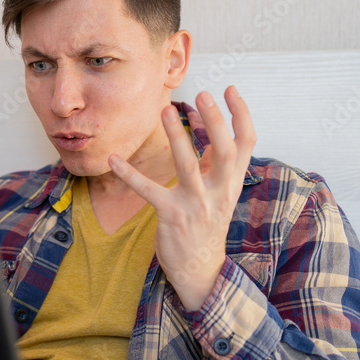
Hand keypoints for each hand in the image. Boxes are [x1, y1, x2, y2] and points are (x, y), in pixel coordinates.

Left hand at [107, 86, 256, 310]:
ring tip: (165, 111)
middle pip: (224, 150)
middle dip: (215, 120)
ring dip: (176, 136)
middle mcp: (219, 192)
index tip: (230, 89)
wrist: (201, 270)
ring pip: (188, 165)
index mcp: (233, 182)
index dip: (241, 114)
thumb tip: (206, 124)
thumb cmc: (206, 223)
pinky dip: (129, 174)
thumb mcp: (219, 191)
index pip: (246, 142)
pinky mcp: (171, 216)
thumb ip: (214, 162)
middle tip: (202, 94)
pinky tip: (113, 159)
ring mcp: (196, 205)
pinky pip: (149, 190)